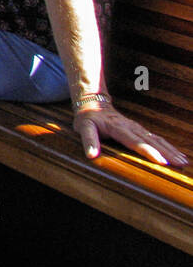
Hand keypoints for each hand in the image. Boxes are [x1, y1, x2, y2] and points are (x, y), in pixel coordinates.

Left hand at [73, 104, 188, 166]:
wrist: (92, 103)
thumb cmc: (87, 118)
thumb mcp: (83, 127)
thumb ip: (88, 140)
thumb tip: (91, 156)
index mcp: (118, 128)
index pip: (135, 141)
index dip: (148, 151)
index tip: (161, 161)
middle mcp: (131, 127)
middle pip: (151, 141)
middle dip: (167, 153)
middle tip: (180, 164)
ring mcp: (136, 127)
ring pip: (156, 139)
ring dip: (171, 150)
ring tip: (183, 161)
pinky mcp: (139, 129)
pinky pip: (155, 138)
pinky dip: (168, 146)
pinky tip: (177, 154)